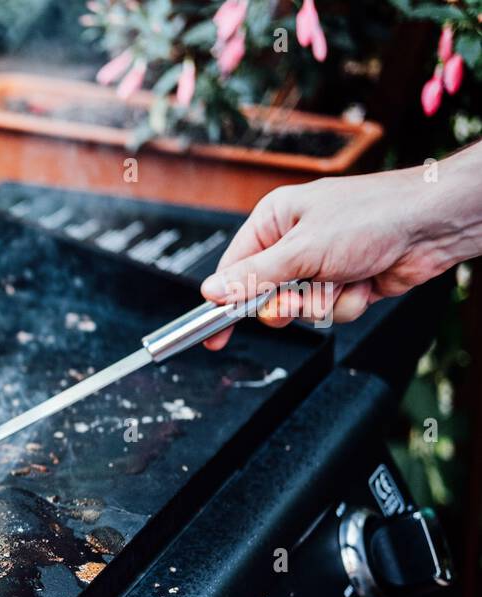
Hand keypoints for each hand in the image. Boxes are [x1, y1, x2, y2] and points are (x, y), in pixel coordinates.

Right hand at [199, 143, 481, 349]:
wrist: (432, 225)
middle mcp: (294, 242)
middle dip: (287, 303)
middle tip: (297, 296)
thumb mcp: (301, 250)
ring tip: (343, 278)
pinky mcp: (345, 282)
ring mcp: (321, 264)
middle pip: (266, 295)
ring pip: (301, 308)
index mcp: (274, 221)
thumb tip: (212, 291)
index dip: (225, 302)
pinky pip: (330, 310)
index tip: (213, 332)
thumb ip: (254, 276)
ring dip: (322, 302)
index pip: (234, 269)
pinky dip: (347, 302)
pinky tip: (363, 281)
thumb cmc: (373, 215)